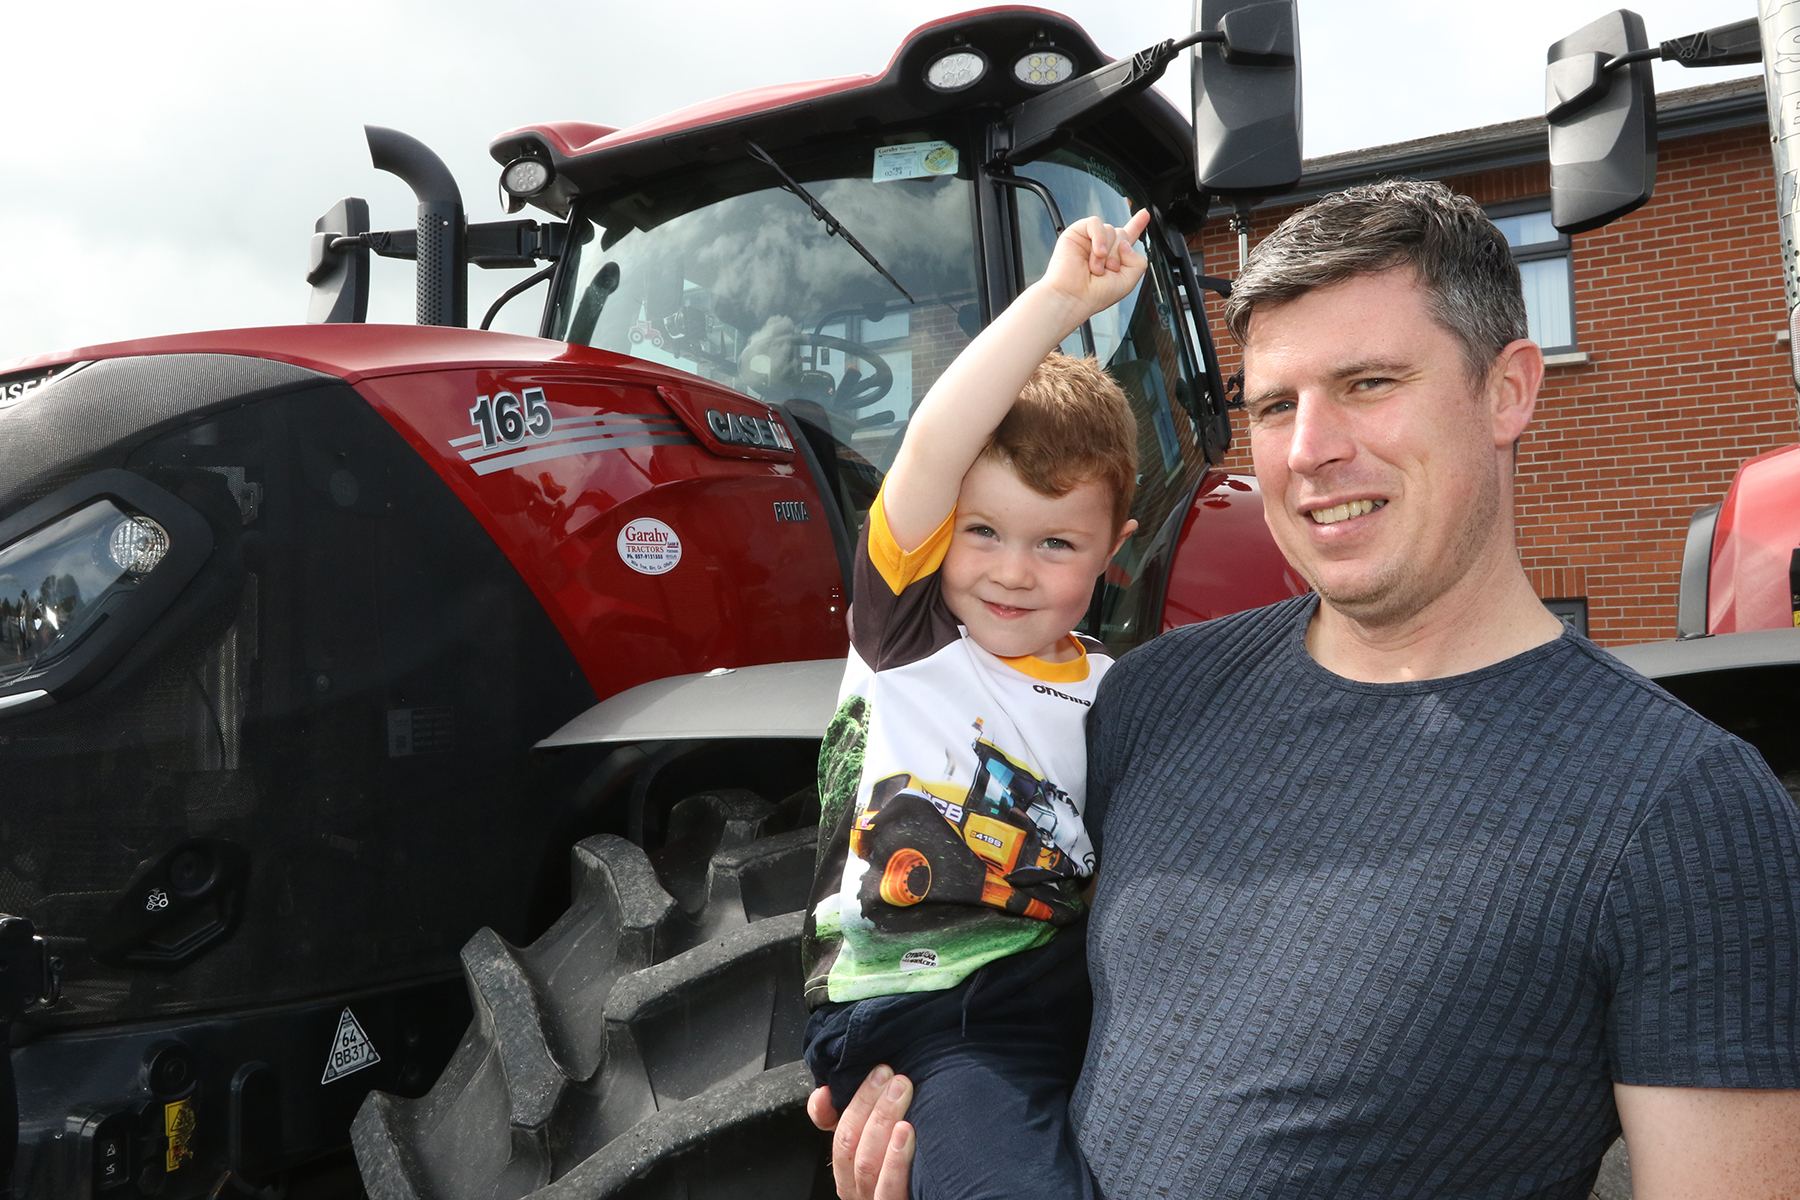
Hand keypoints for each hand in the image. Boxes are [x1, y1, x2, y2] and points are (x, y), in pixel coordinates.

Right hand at [807, 1066, 915, 1198]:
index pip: (826, 1130)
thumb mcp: (890, 1129)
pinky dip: (895, 1158)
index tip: (835, 1084)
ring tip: (900, 1092)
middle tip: (888, 1075)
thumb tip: (849, 1078)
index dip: (824, 1108)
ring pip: (865, 1162)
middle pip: (847, 1141)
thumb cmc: (915, 1159)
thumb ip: (874, 1108)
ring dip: (882, 1121)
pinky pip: (888, 1188)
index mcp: (847, 1160)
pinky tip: (906, 1132)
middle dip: (865, 1102)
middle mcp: (853, 1183)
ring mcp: (872, 1198)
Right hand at [1038, 209, 1153, 323]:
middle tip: (1108, 269)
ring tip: (1096, 268)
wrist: (1073, 298)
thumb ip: (1138, 261)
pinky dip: (1099, 238)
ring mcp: (1089, 240)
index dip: (1137, 225)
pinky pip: (1095, 223)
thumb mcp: (1128, 281)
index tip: (1144, 215)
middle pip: (1122, 234)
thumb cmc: (1095, 295)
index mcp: (1114, 258)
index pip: (1127, 238)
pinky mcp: (1076, 233)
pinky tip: (1096, 252)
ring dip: (1107, 252)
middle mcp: (1102, 247)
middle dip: (1119, 254)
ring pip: (1111, 229)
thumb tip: (1125, 245)